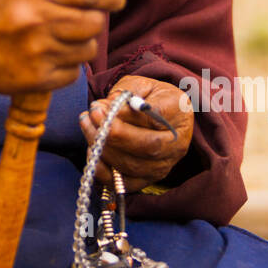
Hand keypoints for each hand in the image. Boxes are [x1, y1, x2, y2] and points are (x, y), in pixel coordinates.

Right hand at [0, 0, 124, 97]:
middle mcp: (36, 20)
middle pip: (94, 22)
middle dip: (93, 18)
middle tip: (81, 17)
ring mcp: (37, 52)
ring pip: (88, 49)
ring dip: (80, 42)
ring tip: (59, 37)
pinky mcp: (36, 80)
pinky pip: (73, 72)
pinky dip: (66, 64)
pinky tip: (47, 55)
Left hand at [80, 73, 193, 193]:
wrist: (158, 114)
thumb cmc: (149, 97)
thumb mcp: (141, 84)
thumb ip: (126, 93)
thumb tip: (108, 109)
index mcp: (179, 113)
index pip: (155, 117)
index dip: (126, 115)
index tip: (102, 106)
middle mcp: (177, 145)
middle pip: (147, 147)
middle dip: (114, 133)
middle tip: (93, 114)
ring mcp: (163, 166)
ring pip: (132, 165)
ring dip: (103, 147)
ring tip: (87, 124)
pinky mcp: (146, 180)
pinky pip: (123, 183)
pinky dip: (102, 170)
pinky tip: (92, 149)